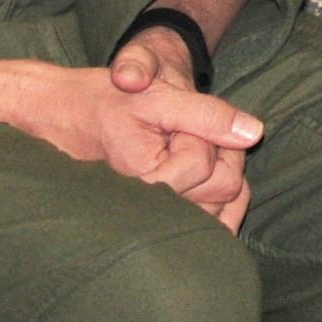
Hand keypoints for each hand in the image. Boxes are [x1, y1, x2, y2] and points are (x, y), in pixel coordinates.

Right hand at [35, 56, 262, 230]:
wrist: (66, 117)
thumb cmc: (108, 102)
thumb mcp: (158, 96)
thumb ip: (207, 114)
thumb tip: (255, 133)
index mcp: (146, 179)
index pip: (207, 164)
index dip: (206, 132)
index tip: (179, 118)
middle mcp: (149, 211)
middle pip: (223, 188)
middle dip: (222, 152)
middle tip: (193, 129)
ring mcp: (155, 222)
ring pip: (223, 206)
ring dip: (222, 173)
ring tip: (191, 147)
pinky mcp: (161, 225)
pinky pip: (211, 224)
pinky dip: (222, 201)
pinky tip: (213, 179)